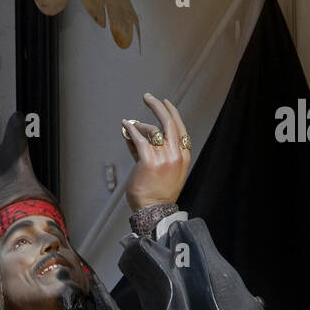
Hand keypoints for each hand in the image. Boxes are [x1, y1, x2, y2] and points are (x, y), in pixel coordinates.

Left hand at [123, 93, 190, 210]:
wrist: (153, 211)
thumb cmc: (156, 194)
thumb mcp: (166, 171)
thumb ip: (157, 152)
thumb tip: (138, 132)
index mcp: (183, 157)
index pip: (180, 128)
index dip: (172, 113)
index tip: (164, 103)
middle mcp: (176, 155)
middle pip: (169, 122)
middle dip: (158, 106)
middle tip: (148, 97)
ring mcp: (163, 158)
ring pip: (152, 131)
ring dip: (140, 126)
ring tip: (132, 125)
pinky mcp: (149, 162)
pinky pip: (139, 139)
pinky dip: (131, 130)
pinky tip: (125, 125)